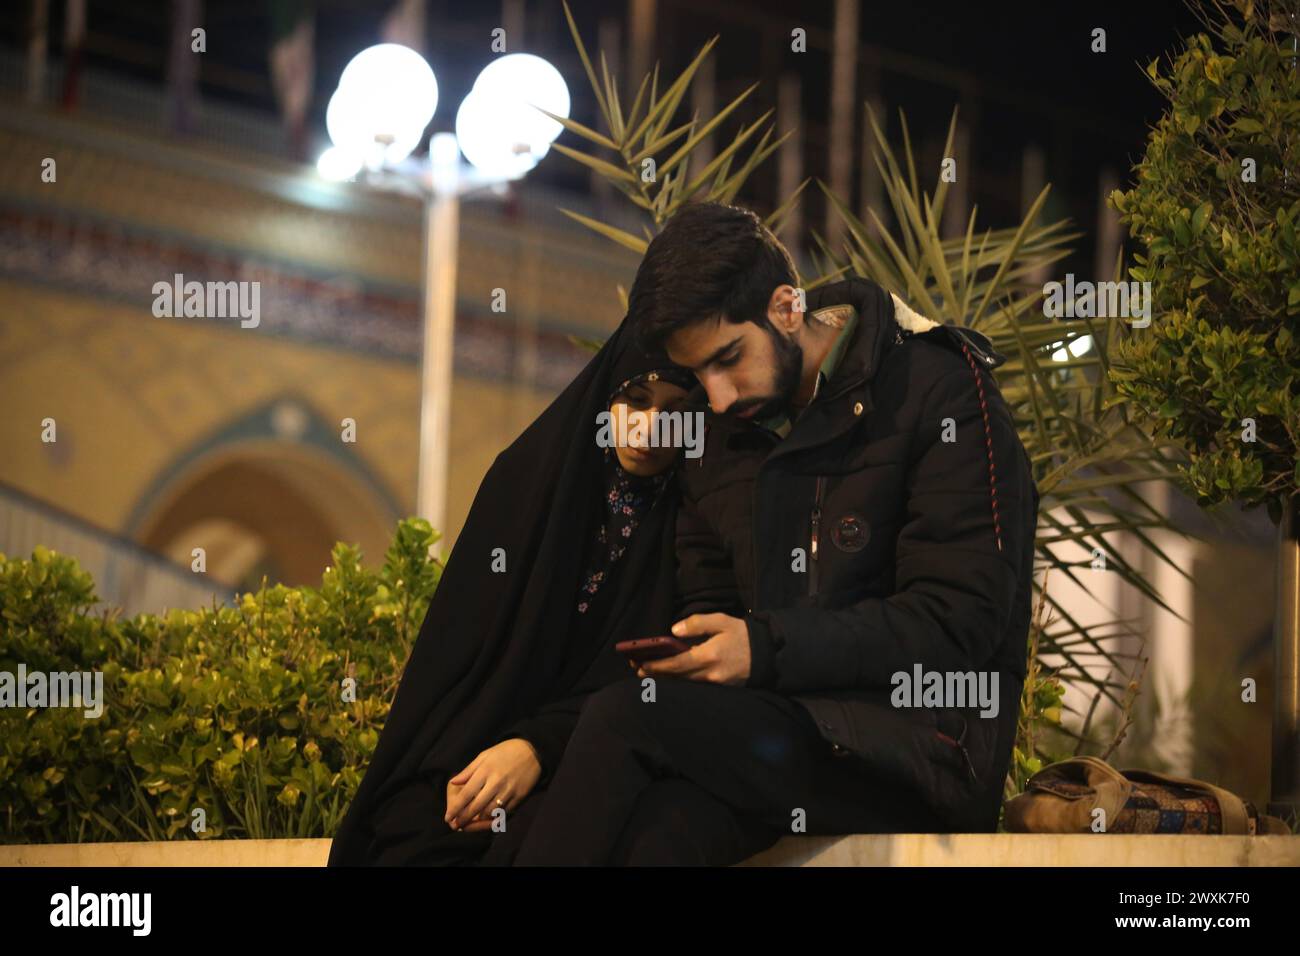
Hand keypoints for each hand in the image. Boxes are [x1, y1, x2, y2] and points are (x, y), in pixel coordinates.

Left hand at [444, 738, 541, 830]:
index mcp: (485, 771)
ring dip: (479, 820)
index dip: (455, 808)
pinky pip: (505, 812)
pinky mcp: (519, 796)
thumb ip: (468, 770)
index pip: (466, 794)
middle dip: (464, 818)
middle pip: (476, 806)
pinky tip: (488, 819)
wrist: (532, 751)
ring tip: (471, 823)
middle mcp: (496, 782)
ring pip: (490, 812)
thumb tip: (453, 782)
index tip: (448, 817)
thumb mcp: (484, 756)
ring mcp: (508, 790)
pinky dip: (495, 817)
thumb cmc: (505, 752)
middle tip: (457, 825)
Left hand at [631, 613, 750, 684]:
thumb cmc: (743, 635)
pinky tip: (671, 676)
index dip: (657, 665)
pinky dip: (680, 681)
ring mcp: (715, 683)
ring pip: (684, 683)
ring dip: (666, 678)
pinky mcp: (720, 687)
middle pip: (677, 677)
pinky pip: (695, 685)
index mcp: (709, 656)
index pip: (676, 664)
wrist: (768, 653)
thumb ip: (697, 623)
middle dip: (657, 673)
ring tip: (649, 672)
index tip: (642, 664)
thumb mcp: (721, 621)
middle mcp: (710, 674)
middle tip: (638, 669)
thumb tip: (674, 630)